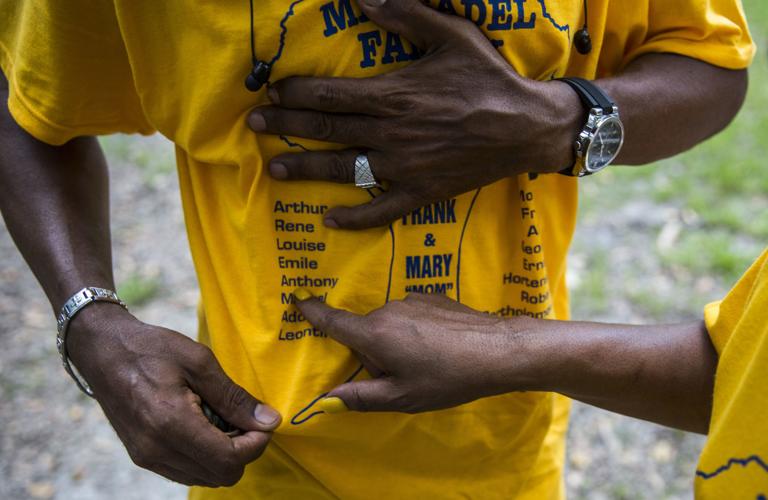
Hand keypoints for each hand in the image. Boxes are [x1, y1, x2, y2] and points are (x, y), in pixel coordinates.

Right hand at [66, 304, 281, 486]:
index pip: (229, 460)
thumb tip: (269, 421)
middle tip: (241, 417)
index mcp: (171, 423)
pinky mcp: (142, 457)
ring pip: (205, 477)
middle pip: (221, 476)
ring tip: (219, 417)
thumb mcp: (200, 362)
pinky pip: (186, 471)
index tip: (261, 421)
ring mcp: (146, 457)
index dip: (255, 444)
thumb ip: (234, 397)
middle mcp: (156, 449)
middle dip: (242, 450)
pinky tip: (202, 425)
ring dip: (223, 454)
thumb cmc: (153, 348)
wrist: (103, 350)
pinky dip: (204, 455)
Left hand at [248, 0, 579, 229]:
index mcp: (394, 96)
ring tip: (276, 171)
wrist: (527, 126)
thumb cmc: (489, 78)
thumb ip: (404, 14)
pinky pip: (381, 211)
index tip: (272, 92)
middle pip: (327, 130)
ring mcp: (403, 168)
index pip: (330, 96)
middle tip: (254, 125)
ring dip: (306, 170)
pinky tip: (330, 220)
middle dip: (286, 126)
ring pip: (343, 169)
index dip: (296, 94)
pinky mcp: (421, 192)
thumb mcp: (451, 34)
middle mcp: (390, 134)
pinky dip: (355, 217)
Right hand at [296, 291, 530, 412]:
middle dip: (376, 353)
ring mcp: (412, 300)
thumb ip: (361, 398)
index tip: (298, 298)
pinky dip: (417, 331)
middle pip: (367, 332)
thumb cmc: (447, 378)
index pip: (334, 321)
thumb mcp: (402, 397)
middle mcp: (388, 310)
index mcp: (375, 334)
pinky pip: (412, 315)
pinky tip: (441, 347)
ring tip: (429, 364)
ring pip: (391, 325)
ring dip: (398, 343)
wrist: (498, 350)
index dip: (313, 311)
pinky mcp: (433, 296)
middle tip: (405, 376)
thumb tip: (325, 399)